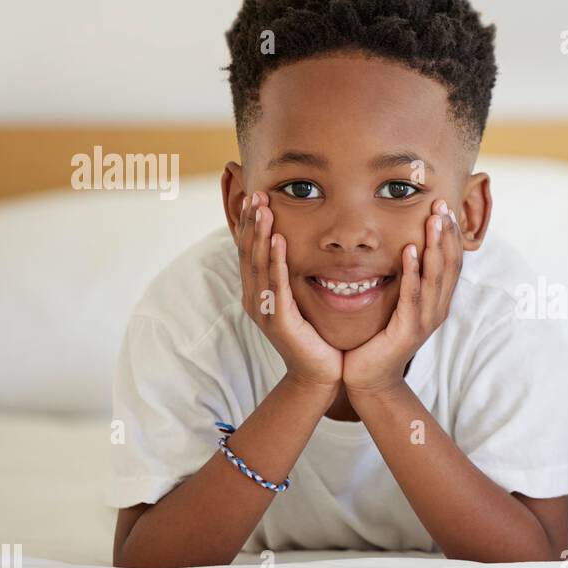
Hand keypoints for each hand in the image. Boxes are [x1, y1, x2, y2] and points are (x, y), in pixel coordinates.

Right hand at [237, 190, 342, 393]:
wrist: (319, 375)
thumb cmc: (314, 337)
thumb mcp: (300, 300)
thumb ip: (294, 277)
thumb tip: (298, 249)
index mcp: (258, 292)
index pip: (249, 250)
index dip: (249, 223)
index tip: (253, 196)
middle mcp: (255, 298)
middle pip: (248, 252)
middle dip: (251, 222)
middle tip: (256, 192)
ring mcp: (264, 309)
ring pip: (258, 264)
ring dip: (260, 234)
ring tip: (263, 209)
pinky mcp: (278, 320)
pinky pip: (276, 284)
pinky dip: (276, 260)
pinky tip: (277, 240)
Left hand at [342, 198, 462, 399]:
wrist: (369, 378)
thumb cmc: (378, 340)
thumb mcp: (396, 306)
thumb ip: (404, 282)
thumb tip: (401, 249)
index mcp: (436, 302)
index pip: (451, 263)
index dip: (450, 236)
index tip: (445, 209)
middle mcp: (437, 309)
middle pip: (449, 265)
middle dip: (446, 234)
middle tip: (441, 205)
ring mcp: (425, 321)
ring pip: (436, 277)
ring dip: (435, 246)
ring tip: (433, 220)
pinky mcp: (408, 330)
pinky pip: (413, 295)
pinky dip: (412, 272)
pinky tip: (409, 251)